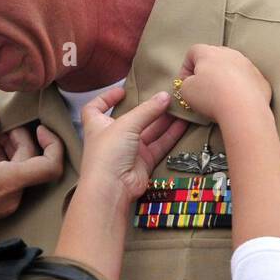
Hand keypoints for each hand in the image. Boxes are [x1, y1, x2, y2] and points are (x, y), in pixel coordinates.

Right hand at [0, 104, 63, 253]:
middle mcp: (12, 197)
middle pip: (33, 164)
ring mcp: (3, 207)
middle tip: (1, 123)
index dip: (53, 143)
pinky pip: (8, 184)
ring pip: (20, 173)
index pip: (51, 165)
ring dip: (11, 152)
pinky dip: (3, 165)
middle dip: (22, 140)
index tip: (39, 128)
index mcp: (8, 181)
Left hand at [76, 88, 188, 203]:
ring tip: (180, 106)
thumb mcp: (126, 124)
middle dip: (148, 108)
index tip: (122, 91)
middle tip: (167, 95)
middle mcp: (113, 137)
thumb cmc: (108, 152)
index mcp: (98, 125)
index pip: (96, 108)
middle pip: (132, 118)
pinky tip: (184, 123)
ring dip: (164, 119)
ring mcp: (129, 150)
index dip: (106, 98)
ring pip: (149, 131)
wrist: (112, 188)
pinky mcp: (143, 162)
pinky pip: (159, 145)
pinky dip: (171, 135)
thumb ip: (147, 110)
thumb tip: (164, 96)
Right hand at [174, 45, 271, 123]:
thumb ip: (185, 83)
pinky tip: (234, 101)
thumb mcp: (186, 90)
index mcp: (209, 52)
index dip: (186, 68)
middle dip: (206, 72)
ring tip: (219, 97)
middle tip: (202, 90)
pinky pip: (246, 80)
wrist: (244, 109)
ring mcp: (247, 64)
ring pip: (232, 68)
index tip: (185, 83)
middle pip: (214, 57)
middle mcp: (230, 54)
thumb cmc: (212, 97)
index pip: (193, 52)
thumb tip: (191, 84)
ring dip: (224, 79)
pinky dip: (239, 88)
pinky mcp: (259, 78)